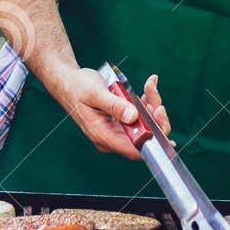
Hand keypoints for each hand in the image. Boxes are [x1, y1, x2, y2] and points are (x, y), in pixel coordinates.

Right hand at [54, 67, 170, 159]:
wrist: (68, 81)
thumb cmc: (77, 87)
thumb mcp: (95, 93)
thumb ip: (114, 105)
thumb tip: (134, 117)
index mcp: (103, 136)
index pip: (134, 149)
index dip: (152, 140)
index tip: (162, 123)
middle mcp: (112, 136)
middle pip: (144, 137)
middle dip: (155, 118)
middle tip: (157, 99)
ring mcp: (117, 129)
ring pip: (145, 124)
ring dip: (152, 105)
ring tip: (150, 85)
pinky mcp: (121, 120)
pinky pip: (140, 115)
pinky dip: (147, 102)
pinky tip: (147, 87)